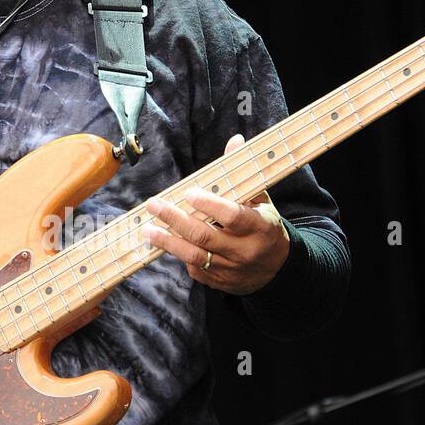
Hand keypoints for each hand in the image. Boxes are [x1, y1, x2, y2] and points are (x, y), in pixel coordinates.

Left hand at [140, 133, 290, 294]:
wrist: (277, 269)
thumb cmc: (264, 227)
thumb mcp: (261, 201)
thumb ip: (244, 175)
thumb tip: (235, 141)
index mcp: (260, 228)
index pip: (233, 216)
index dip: (210, 204)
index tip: (189, 192)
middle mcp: (245, 251)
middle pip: (205, 236)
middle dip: (175, 220)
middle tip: (154, 206)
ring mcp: (231, 270)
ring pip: (194, 256)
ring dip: (167, 242)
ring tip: (147, 229)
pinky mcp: (219, 283)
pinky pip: (194, 268)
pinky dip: (180, 254)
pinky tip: (166, 242)